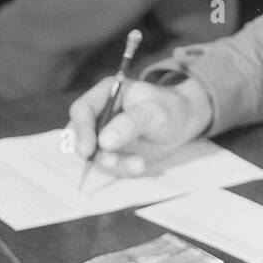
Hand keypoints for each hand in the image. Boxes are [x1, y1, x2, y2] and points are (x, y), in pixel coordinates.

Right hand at [67, 77, 211, 176]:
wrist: (182, 124)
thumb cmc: (169, 109)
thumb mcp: (154, 113)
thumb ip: (130, 124)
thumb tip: (104, 141)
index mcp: (106, 93)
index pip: (81, 110)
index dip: (81, 130)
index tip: (89, 149)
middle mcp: (99, 114)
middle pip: (80, 136)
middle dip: (94, 153)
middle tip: (112, 162)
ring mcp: (103, 135)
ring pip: (95, 155)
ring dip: (114, 164)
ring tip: (138, 164)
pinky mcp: (112, 152)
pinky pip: (110, 166)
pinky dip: (123, 169)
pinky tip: (140, 165)